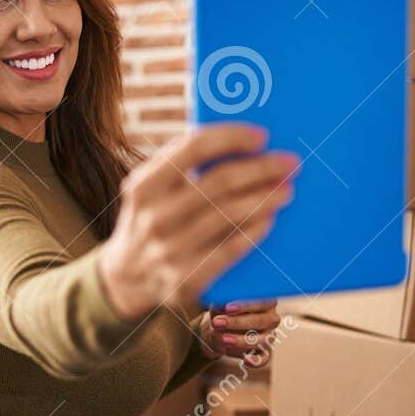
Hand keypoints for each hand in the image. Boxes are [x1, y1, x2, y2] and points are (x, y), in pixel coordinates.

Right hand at [96, 124, 298, 319]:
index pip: (193, 147)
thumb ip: (180, 164)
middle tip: (290, 162)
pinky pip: (228, 251)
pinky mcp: (184, 280)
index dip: (232, 137)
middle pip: (219, 182)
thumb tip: (238, 141)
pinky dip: (253, 232)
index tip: (263, 135)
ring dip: (264, 199)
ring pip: (228, 215)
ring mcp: (168, 251)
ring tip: (287, 189)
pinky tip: (270, 219)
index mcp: (143, 185)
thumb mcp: (150, 189)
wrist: (124, 279)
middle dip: (261, 168)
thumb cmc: (152, 220)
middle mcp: (153, 217)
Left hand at [195, 299, 281, 366]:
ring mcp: (269, 336)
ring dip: (241, 341)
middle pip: (260, 321)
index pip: (262, 301)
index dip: (245, 305)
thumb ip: (222, 303)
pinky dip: (256, 361)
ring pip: (261, 340)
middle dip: (237, 323)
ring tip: (223, 339)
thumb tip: (222, 305)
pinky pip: (263, 359)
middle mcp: (271, 318)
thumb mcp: (219, 305)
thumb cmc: (222, 312)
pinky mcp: (264, 353)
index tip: (228, 308)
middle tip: (217, 323)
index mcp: (265, 301)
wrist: (218, 330)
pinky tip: (246, 360)